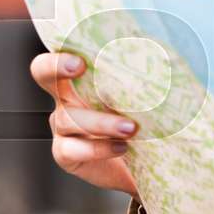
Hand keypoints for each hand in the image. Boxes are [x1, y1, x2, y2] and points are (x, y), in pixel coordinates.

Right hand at [30, 51, 139, 198]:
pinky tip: (122, 148)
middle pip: (44, 75)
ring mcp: (63, 128)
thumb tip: (169, 51)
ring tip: (131, 128)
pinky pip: (73, 149)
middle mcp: (67, 98)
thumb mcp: (150, 95)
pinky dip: (98, 148)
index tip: (80, 57)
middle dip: (57, 66)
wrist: (153, 163)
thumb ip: (149, 73)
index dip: (59, 52)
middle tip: (80, 67)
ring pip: (69, 118)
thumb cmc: (150, 121)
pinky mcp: (67, 155)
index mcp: (83, 78)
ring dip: (101, 121)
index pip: (62, 53)